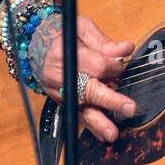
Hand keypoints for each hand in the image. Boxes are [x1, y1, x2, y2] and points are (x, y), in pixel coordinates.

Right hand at [28, 14, 135, 142]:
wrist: (35, 44)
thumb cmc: (61, 34)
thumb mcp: (82, 29)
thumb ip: (104, 42)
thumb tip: (126, 49)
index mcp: (65, 53)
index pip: (97, 66)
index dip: (115, 67)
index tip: (121, 64)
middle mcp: (59, 75)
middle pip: (89, 90)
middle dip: (110, 100)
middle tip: (129, 107)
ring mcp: (59, 91)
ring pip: (81, 109)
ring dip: (98, 123)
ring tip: (112, 134)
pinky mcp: (61, 101)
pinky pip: (77, 115)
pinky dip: (90, 127)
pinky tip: (102, 135)